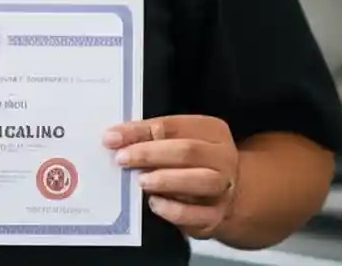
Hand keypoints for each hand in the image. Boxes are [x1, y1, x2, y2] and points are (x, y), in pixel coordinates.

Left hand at [104, 115, 238, 239]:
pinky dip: (172, 209)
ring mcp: (223, 189)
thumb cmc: (194, 164)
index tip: (112, 137)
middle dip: (150, 154)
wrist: (229, 199)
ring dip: (166, 179)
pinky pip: (195, 214)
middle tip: (122, 159)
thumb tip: (114, 138)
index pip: (173, 126)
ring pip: (200, 181)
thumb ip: (150, 137)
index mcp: (212, 131)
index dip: (140, 131)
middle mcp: (222, 158)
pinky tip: (154, 203)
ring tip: (141, 181)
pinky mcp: (215, 216)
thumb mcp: (178, 142)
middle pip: (188, 151)